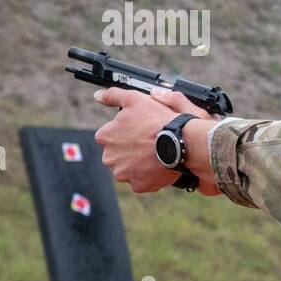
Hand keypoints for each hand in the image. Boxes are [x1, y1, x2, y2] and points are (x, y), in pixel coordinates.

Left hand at [93, 88, 220, 194]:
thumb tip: (98, 96)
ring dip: (140, 163)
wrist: (181, 142)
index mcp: (105, 137)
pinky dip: (149, 176)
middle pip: (118, 154)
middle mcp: (109, 157)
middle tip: (149, 142)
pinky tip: (159, 166)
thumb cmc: (158, 120)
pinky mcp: (139, 185)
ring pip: (129, 168)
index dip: (126, 132)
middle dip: (131, 150)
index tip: (140, 130)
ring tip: (156, 154)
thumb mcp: (135, 99)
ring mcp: (124, 173)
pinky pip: (142, 181)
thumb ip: (113, 95)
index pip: (110, 136)